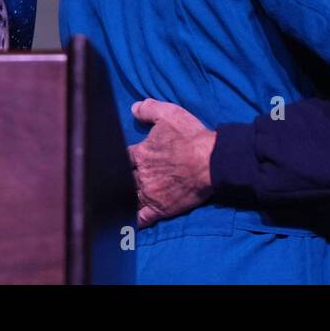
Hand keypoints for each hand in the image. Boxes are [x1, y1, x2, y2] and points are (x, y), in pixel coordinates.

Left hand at [128, 99, 216, 227]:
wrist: (211, 161)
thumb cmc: (191, 137)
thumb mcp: (170, 114)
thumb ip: (149, 109)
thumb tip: (133, 108)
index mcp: (141, 153)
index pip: (123, 156)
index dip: (121, 158)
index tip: (120, 159)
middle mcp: (142, 175)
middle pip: (123, 179)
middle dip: (120, 179)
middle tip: (118, 180)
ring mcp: (150, 194)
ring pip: (129, 198)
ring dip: (124, 198)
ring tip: (118, 200)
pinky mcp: (161, 209)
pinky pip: (142, 218)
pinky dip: (134, 220)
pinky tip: (128, 222)